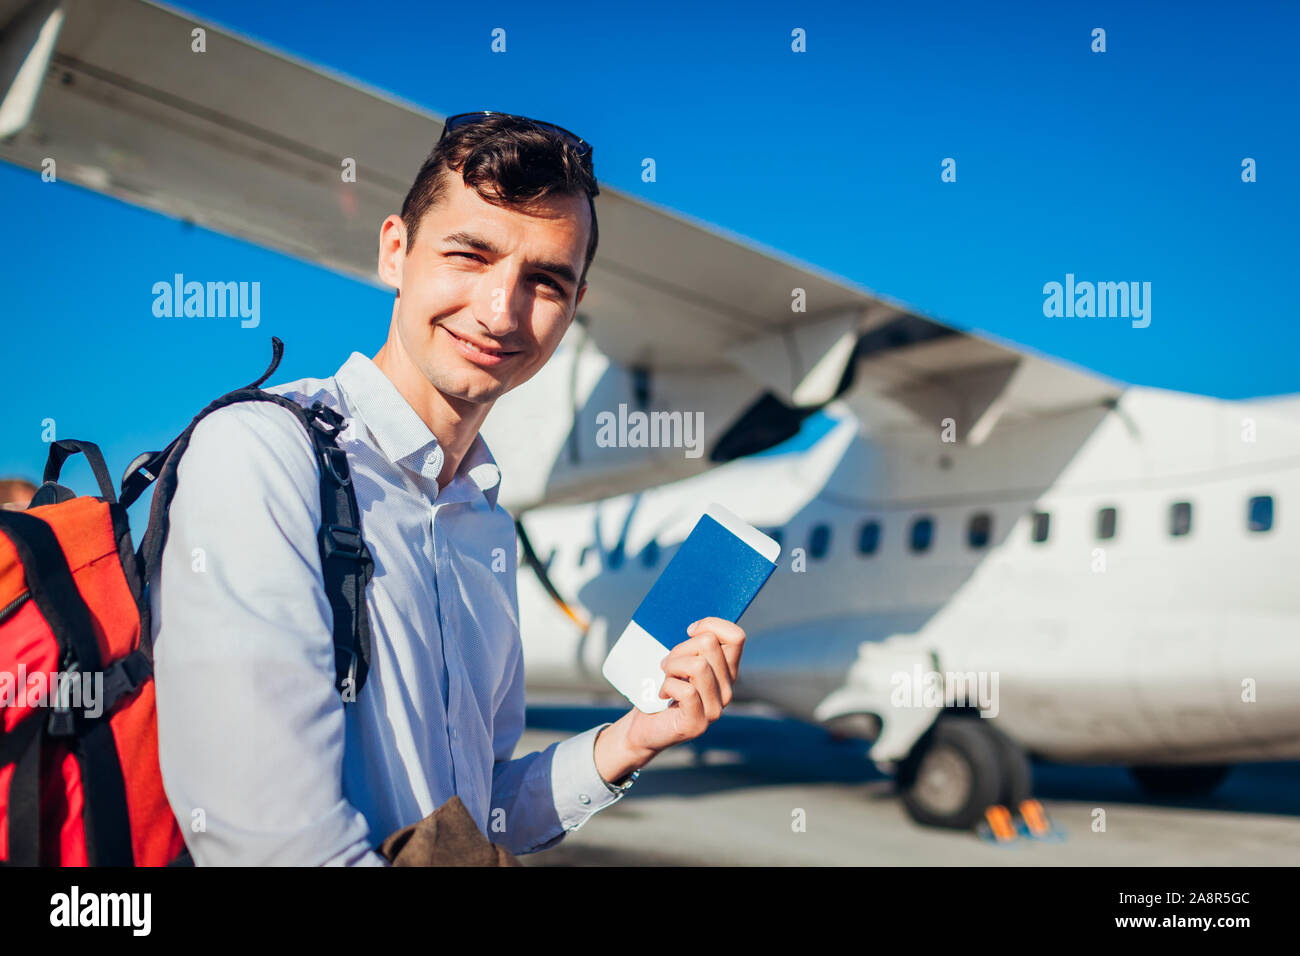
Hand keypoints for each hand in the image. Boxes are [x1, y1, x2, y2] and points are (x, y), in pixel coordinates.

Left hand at [625, 617, 745, 756]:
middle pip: (709, 644)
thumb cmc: (661, 688)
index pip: (736, 636)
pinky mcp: (698, 724)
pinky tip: (663, 695)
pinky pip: (686, 690)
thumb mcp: (679, 660)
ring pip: (698, 665)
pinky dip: (667, 686)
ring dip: (672, 667)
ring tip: (665, 678)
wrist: (644, 726)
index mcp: (726, 671)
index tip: (689, 631)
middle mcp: (727, 690)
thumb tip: (695, 626)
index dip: (710, 625)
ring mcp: (715, 709)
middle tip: (668, 665)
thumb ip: (693, 644)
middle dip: (681, 648)